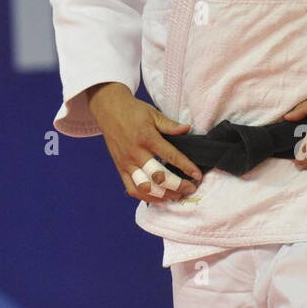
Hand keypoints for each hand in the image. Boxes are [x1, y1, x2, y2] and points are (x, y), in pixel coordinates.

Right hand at [87, 83, 202, 202]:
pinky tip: (158, 198)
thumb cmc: (132, 111)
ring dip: (163, 195)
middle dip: (177, 185)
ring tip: (176, 196)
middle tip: (190, 188)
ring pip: (146, 187)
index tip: (198, 176)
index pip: (171, 156)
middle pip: (159, 176)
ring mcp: (127, 163)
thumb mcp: (153, 114)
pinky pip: (132, 189)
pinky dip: (146, 197)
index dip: (186, 167)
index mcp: (147, 138)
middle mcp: (136, 153)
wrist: (108, 109)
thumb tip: (187, 129)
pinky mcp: (120, 168)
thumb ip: (170, 125)